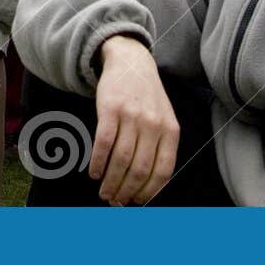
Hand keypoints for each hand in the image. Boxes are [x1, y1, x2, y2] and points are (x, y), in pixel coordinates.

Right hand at [90, 35, 179, 204]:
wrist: (131, 62)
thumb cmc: (148, 97)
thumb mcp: (164, 119)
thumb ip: (160, 146)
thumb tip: (147, 185)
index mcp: (170, 131)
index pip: (162, 171)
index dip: (149, 191)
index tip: (136, 202)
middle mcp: (152, 124)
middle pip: (139, 169)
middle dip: (126, 191)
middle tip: (115, 201)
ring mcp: (131, 116)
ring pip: (121, 159)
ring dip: (111, 181)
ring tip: (104, 192)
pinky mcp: (110, 108)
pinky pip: (103, 142)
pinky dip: (98, 162)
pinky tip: (94, 172)